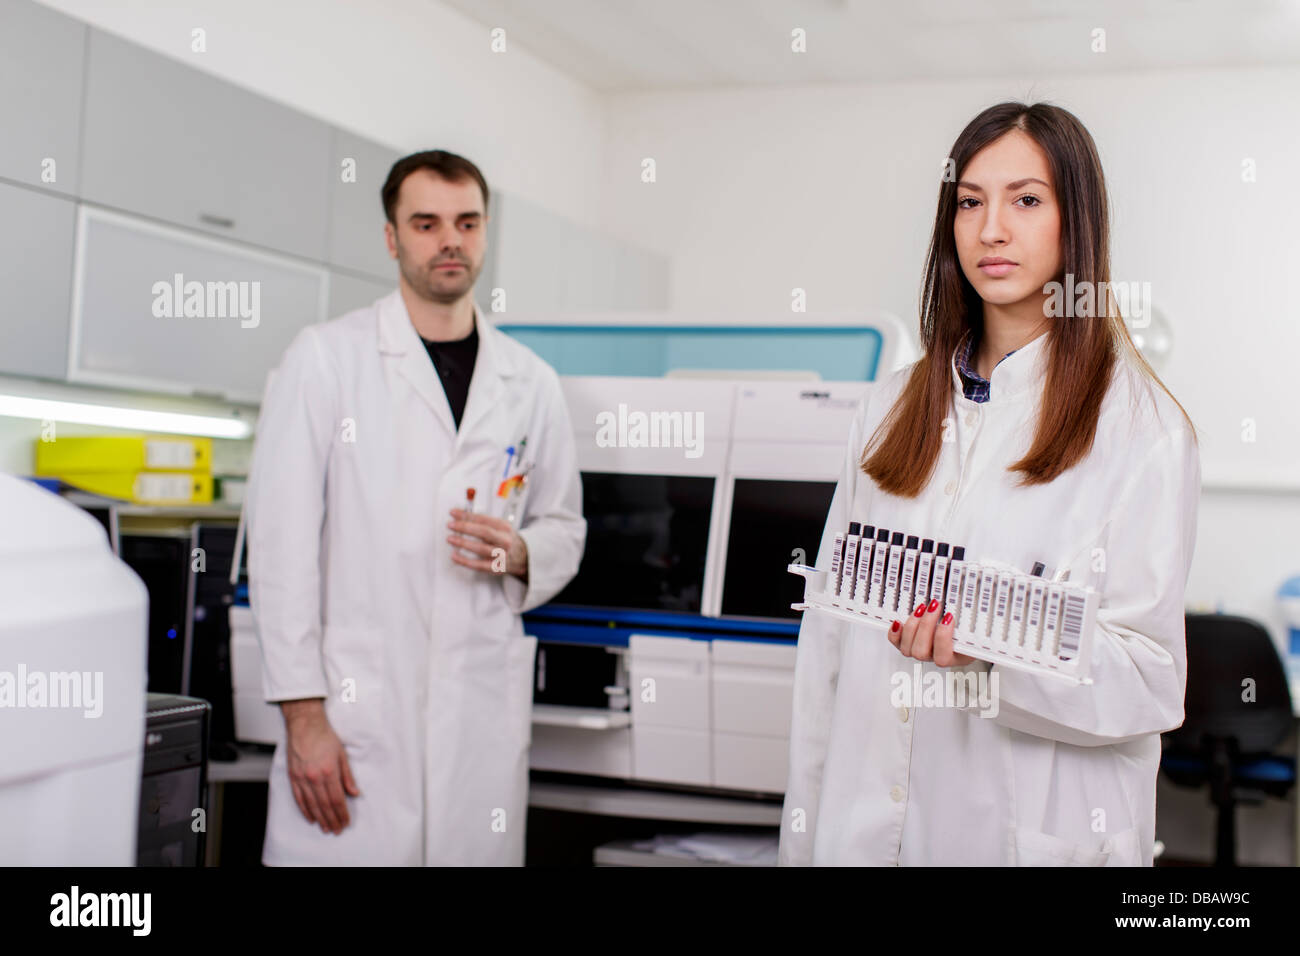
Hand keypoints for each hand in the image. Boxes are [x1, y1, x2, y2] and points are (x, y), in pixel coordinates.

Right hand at [281, 699, 360, 834]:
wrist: (305, 725)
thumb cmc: (324, 736)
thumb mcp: (342, 754)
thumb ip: (348, 776)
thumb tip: (354, 793)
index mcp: (329, 771)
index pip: (337, 799)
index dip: (342, 813)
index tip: (346, 822)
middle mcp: (314, 777)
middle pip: (324, 805)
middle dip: (332, 819)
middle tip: (337, 830)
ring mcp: (302, 778)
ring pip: (312, 804)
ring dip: (320, 818)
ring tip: (326, 828)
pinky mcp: (293, 776)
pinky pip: (299, 798)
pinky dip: (305, 810)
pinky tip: (311, 817)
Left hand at [447, 508, 528, 580]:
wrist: (522, 557)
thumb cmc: (506, 540)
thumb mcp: (499, 526)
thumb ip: (482, 521)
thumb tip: (461, 516)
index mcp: (504, 528)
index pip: (484, 519)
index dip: (467, 515)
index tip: (453, 513)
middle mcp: (504, 541)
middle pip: (484, 532)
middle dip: (465, 527)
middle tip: (451, 525)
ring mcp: (501, 555)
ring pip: (481, 549)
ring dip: (464, 543)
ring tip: (450, 538)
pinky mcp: (496, 567)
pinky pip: (478, 565)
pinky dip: (465, 561)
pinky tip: (455, 556)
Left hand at [888, 598, 976, 666]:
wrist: (963, 627)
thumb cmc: (971, 626)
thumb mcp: (980, 623)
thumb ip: (979, 618)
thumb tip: (996, 604)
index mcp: (956, 657)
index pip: (943, 658)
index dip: (941, 638)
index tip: (948, 617)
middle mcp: (936, 657)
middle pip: (921, 652)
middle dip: (925, 626)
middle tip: (934, 607)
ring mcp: (921, 651)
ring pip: (907, 649)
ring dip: (912, 626)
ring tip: (922, 608)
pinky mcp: (908, 643)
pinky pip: (896, 643)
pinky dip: (895, 633)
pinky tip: (899, 621)